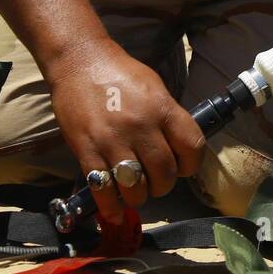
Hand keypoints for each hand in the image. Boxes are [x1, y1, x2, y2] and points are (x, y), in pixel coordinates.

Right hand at [47, 40, 204, 223]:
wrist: (80, 62)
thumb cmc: (121, 74)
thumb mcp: (156, 88)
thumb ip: (169, 117)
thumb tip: (180, 147)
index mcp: (162, 108)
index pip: (192, 147)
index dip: (192, 164)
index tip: (184, 167)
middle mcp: (141, 126)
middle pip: (164, 174)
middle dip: (164, 185)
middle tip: (157, 181)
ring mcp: (112, 141)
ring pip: (136, 187)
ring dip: (140, 196)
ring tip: (137, 191)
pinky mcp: (87, 151)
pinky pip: (103, 189)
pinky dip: (111, 207)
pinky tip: (115, 211)